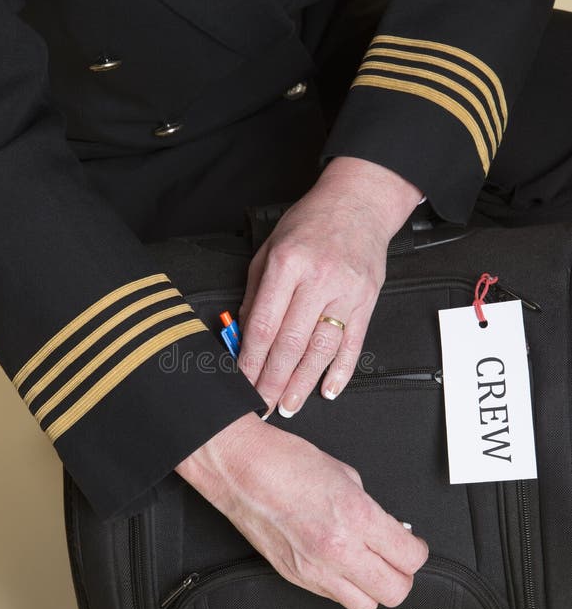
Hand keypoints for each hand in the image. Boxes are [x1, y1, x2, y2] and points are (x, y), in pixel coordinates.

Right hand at [176, 413, 428, 608]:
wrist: (240, 468)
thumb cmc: (285, 462)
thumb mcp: (345, 474)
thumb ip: (370, 507)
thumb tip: (385, 527)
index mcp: (357, 518)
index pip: (411, 558)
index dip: (417, 550)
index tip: (412, 544)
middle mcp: (337, 551)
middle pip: (394, 593)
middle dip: (402, 575)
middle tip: (396, 559)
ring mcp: (313, 569)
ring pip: (364, 605)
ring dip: (372, 587)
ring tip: (367, 565)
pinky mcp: (293, 576)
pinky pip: (331, 596)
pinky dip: (342, 585)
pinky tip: (337, 562)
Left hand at [238, 157, 422, 416]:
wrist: (358, 203)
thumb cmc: (310, 224)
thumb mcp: (269, 249)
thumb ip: (255, 294)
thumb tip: (242, 337)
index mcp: (287, 264)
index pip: (264, 324)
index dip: (250, 360)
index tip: (240, 383)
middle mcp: (318, 278)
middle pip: (292, 342)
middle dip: (273, 380)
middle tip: (261, 405)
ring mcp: (347, 291)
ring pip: (322, 348)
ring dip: (303, 382)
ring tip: (288, 404)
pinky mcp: (368, 300)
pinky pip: (353, 343)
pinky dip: (342, 371)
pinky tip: (328, 390)